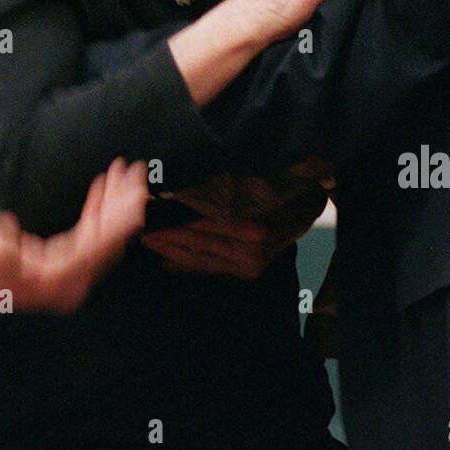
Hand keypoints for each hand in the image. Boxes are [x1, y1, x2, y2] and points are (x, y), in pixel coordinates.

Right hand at [0, 158, 147, 312]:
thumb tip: (9, 228)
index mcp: (56, 278)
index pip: (96, 248)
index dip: (118, 223)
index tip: (135, 199)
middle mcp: (73, 279)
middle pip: (108, 239)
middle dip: (124, 204)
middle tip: (138, 172)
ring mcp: (74, 270)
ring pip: (104, 233)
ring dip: (115, 201)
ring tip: (125, 171)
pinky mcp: (70, 259)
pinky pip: (92, 232)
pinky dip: (99, 207)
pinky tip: (104, 186)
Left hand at [143, 167, 329, 280]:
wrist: (311, 204)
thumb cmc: (282, 182)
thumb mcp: (252, 176)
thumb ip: (218, 186)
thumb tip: (178, 187)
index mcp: (253, 218)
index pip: (202, 219)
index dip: (173, 214)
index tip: (147, 206)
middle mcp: (253, 245)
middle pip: (197, 239)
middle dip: (166, 233)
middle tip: (139, 225)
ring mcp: (252, 263)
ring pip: (201, 256)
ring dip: (171, 249)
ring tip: (146, 241)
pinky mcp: (250, 272)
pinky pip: (212, 270)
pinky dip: (187, 266)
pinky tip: (166, 262)